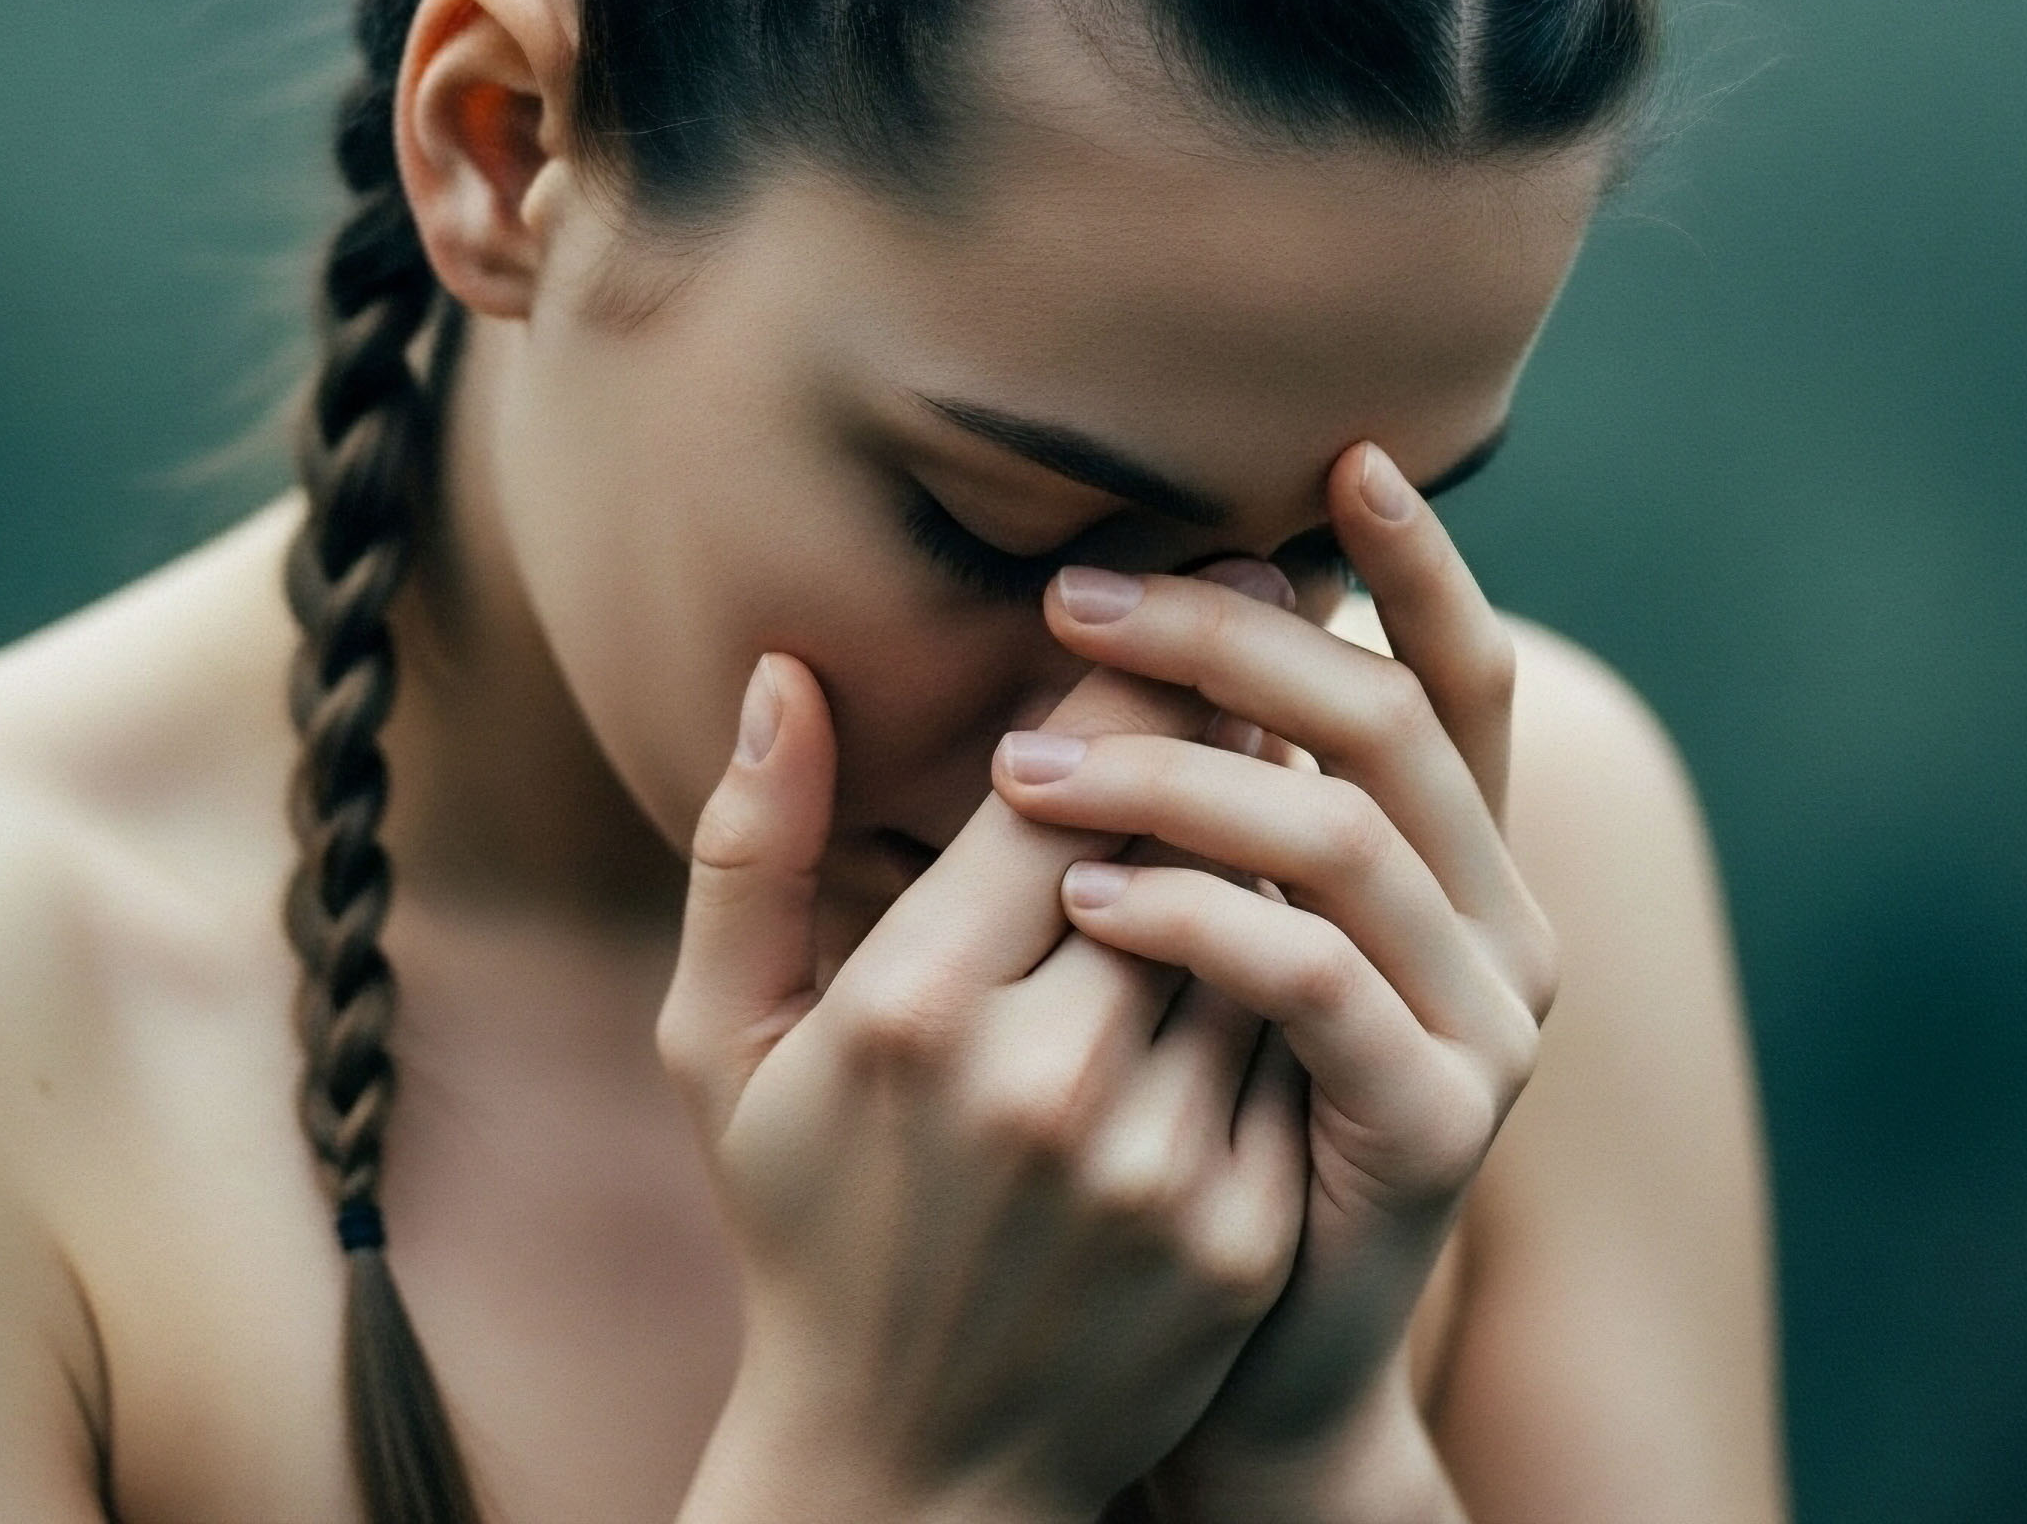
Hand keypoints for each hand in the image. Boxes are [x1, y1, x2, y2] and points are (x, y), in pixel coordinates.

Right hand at [660, 639, 1312, 1522]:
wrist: (909, 1464)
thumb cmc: (805, 1222)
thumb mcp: (721, 1045)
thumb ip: (751, 850)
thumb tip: (785, 671)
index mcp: (911, 1009)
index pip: (1066, 783)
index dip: (1139, 676)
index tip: (1188, 589)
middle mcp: (1042, 1081)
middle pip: (1186, 842)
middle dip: (1231, 725)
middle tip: (1274, 629)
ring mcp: (1156, 1167)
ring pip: (1265, 937)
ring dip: (1284, 843)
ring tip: (1303, 760)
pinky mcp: (1241, 1235)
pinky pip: (1298, 1053)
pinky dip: (1302, 976)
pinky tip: (1304, 921)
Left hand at [990, 443, 1557, 1495]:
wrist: (1226, 1375)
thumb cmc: (1175, 1132)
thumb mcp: (1175, 940)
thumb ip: (1182, 791)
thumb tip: (1111, 616)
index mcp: (1447, 864)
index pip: (1455, 673)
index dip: (1412, 558)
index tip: (1321, 456)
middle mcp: (1496, 925)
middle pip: (1391, 718)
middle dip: (1231, 634)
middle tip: (1072, 597)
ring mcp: (1480, 1028)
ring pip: (1349, 833)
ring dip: (1176, 770)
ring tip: (1018, 760)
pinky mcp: (1429, 1124)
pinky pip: (1315, 981)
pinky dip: (1195, 916)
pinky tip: (1081, 893)